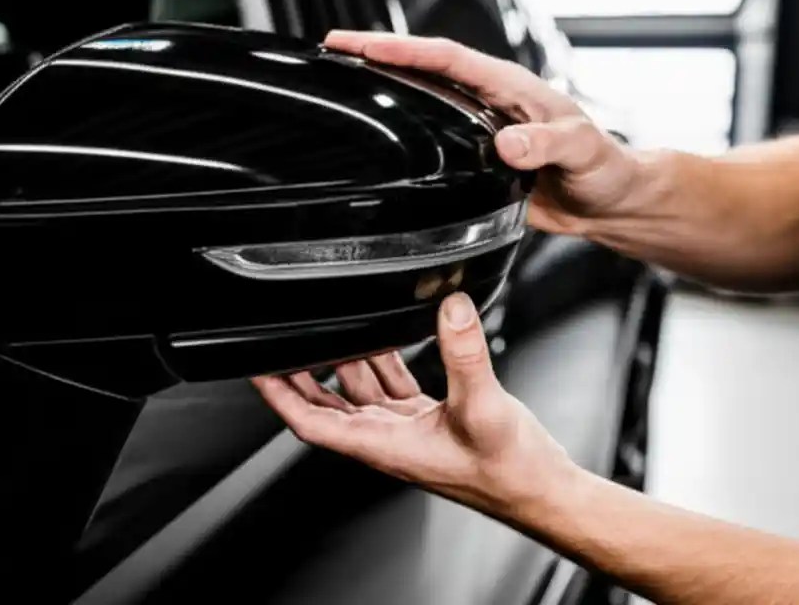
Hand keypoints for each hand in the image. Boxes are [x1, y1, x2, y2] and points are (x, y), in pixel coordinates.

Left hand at [252, 292, 576, 514]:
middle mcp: (386, 439)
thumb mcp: (483, 407)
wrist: (541, 490)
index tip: (257, 369)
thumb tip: (449, 308)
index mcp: (382, 445)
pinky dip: (383, 361)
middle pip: (325, 403)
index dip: (279, 395)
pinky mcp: (429, 420)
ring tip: (326, 326)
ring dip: (342, 360)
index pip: (311, 421)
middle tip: (280, 339)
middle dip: (299, 373)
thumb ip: (463, 355)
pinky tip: (386, 335)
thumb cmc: (509, 471)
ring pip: (358, 390)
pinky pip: (392, 386)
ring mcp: (406, 430)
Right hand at [324, 31, 650, 236]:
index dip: (402, 49)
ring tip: (339, 79)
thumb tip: (509, 143)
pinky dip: (397, 127)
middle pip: (422, 68)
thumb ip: (547, 144)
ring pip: (420, 98)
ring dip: (382, 86)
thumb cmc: (606, 169)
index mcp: (511, 87)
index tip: (361, 45)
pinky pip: (427, 137)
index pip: (447, 58)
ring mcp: (477, 128)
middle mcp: (488, 101)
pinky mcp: (473, 157)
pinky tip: (373, 133)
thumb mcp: (582, 153)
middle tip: (333, 47)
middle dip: (377, 54)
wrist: (611, 202)